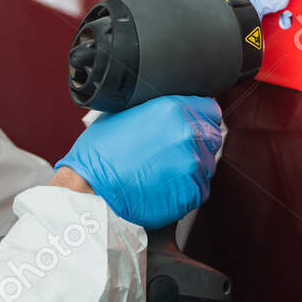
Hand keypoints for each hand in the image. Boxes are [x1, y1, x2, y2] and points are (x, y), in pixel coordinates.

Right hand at [56, 96, 222, 227]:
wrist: (90, 190)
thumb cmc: (99, 154)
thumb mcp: (126, 113)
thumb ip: (159, 109)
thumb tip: (174, 110)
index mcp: (175, 109)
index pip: (209, 110)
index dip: (199, 118)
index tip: (189, 126)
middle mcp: (189, 135)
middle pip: (211, 136)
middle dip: (196, 142)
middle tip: (171, 152)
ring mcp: (193, 165)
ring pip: (206, 163)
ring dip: (191, 166)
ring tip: (162, 170)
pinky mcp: (192, 192)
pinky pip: (200, 188)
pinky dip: (186, 188)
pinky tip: (163, 185)